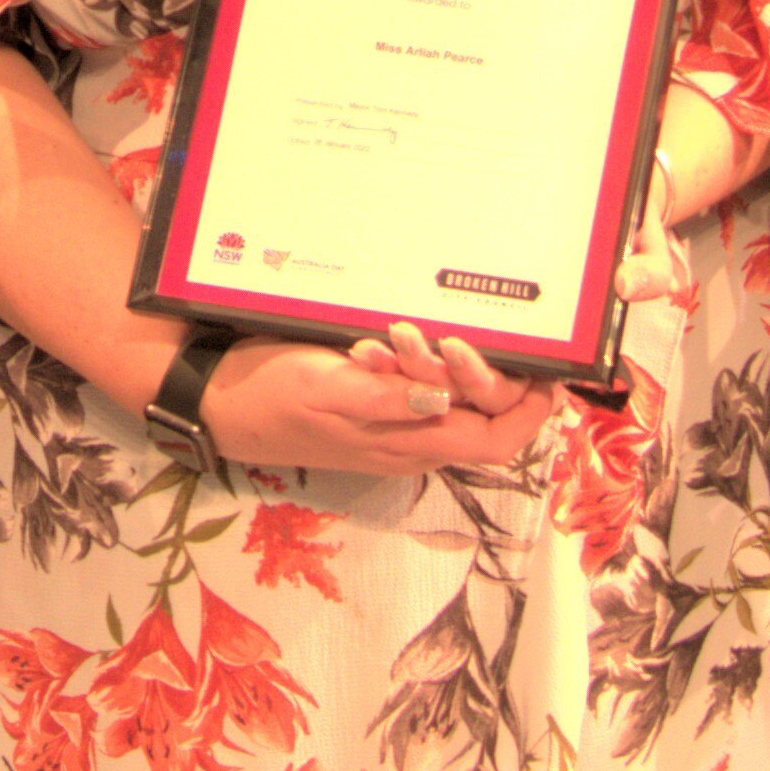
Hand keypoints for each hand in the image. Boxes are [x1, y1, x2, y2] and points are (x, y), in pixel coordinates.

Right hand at [194, 321, 556, 477]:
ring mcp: (394, 431)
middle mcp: (411, 445)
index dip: (532, 411)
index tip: (553, 368)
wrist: (217, 405)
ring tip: (421, 325)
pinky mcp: (376, 412)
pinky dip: (425, 363)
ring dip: (453, 364)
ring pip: (454, 405)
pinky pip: (424, 394)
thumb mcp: (325, 389)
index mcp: (408, 444)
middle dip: (492, 375)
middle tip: (473, 328)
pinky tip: (400, 333)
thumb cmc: (269, 393)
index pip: (496, 441)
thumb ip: (386, 399)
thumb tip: (444, 401)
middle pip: (484, 422)